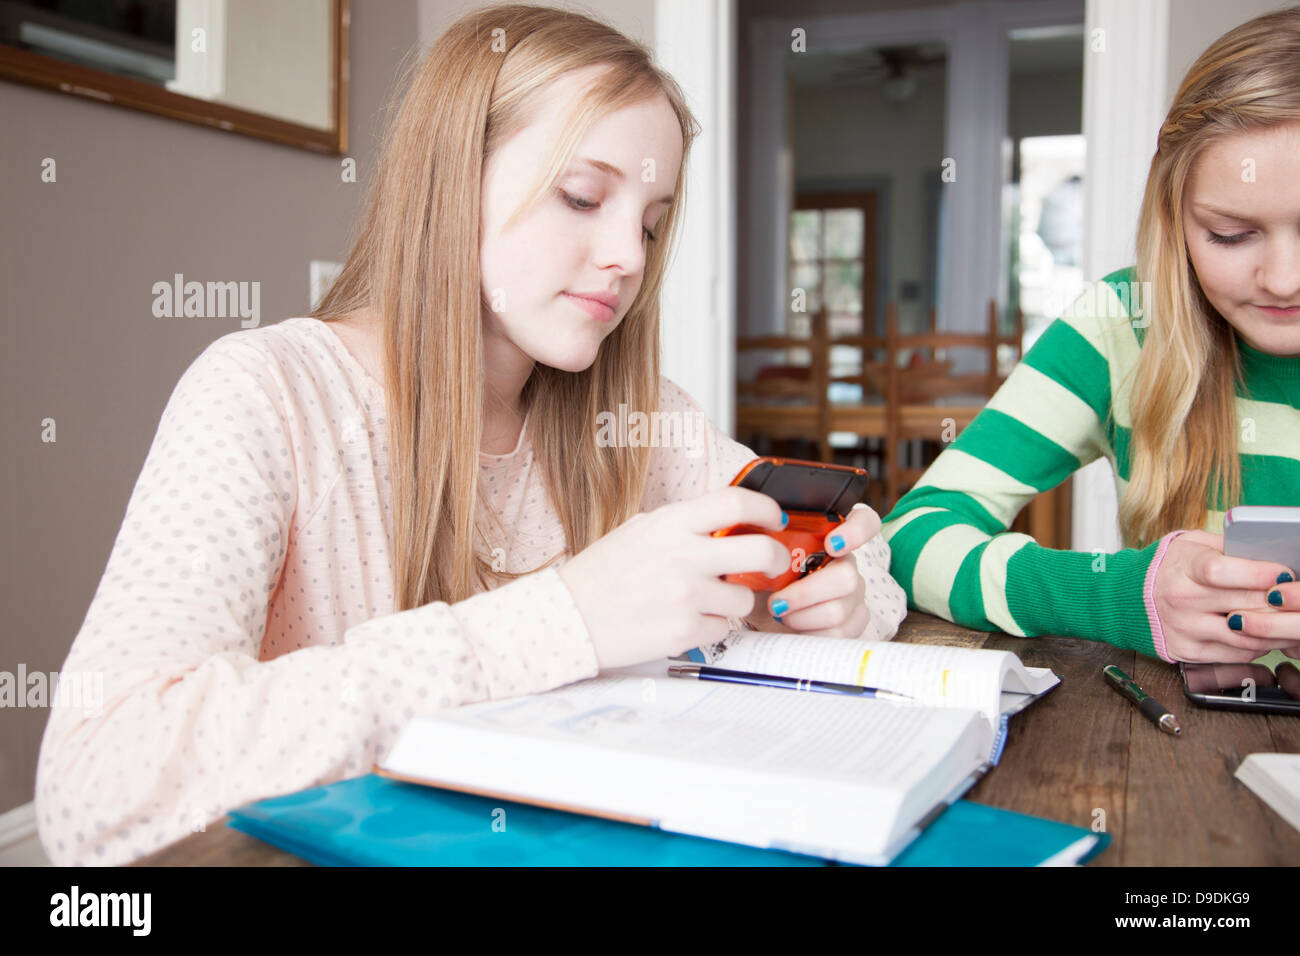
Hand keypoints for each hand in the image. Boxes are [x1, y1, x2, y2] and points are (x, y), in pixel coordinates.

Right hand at [557, 486, 789, 669]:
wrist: (568, 617)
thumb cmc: (601, 575)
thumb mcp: (641, 530)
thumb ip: (684, 526)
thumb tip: (728, 525)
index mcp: (671, 523)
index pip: (736, 503)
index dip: (766, 509)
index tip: (774, 519)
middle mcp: (684, 555)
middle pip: (761, 551)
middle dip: (776, 558)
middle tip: (772, 563)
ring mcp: (687, 596)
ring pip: (744, 598)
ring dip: (733, 601)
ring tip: (703, 601)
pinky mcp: (685, 631)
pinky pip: (723, 628)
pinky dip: (711, 626)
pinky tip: (684, 620)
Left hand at [745, 503, 881, 638]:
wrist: (762, 617)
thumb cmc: (763, 583)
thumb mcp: (760, 561)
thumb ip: (767, 547)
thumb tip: (762, 546)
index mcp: (829, 538)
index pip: (865, 522)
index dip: (857, 531)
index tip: (832, 544)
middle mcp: (847, 564)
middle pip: (846, 576)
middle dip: (804, 593)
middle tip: (777, 601)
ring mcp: (855, 594)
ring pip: (838, 609)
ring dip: (801, 616)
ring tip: (782, 614)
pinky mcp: (855, 622)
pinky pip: (838, 633)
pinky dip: (809, 633)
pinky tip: (796, 627)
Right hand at [1153, 530, 1299, 662]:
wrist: (1130, 597)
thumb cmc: (1172, 567)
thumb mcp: (1193, 544)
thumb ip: (1229, 547)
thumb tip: (1274, 553)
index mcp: (1182, 568)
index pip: (1221, 572)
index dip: (1258, 574)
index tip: (1283, 573)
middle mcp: (1180, 601)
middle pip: (1243, 605)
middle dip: (1279, 602)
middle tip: (1295, 596)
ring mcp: (1184, 629)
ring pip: (1247, 636)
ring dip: (1277, 629)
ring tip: (1288, 618)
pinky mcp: (1189, 651)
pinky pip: (1237, 653)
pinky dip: (1259, 644)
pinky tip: (1265, 631)